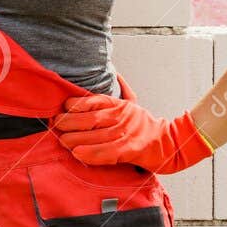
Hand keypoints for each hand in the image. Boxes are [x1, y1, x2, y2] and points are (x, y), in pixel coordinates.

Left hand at [52, 94, 215, 173]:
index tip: (61, 109)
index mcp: (118, 105)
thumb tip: (116, 73)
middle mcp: (120, 117)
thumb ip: (123, 90)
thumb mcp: (133, 103)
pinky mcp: (128, 150)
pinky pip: (104, 152)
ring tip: (62, 141)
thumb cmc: (144, 125)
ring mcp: (124, 134)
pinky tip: (77, 153)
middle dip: (67, 123)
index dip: (73, 105)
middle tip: (56, 126)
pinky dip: (89, 153)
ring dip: (73, 140)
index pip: (91, 101)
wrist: (170, 144)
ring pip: (93, 136)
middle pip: (87, 119)